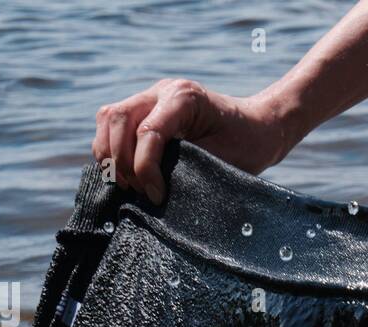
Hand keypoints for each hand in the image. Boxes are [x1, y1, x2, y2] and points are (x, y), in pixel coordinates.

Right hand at [92, 79, 297, 202]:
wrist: (259, 128)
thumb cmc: (248, 145)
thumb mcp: (225, 160)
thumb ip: (188, 170)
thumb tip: (154, 194)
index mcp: (184, 98)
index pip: (147, 131)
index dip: (145, 168)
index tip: (156, 195)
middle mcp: (163, 91)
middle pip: (117, 118)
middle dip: (120, 160)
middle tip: (137, 190)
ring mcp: (151, 97)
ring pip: (108, 118)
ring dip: (110, 154)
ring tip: (129, 183)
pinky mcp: (145, 109)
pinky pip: (112, 124)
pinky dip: (110, 149)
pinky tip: (126, 173)